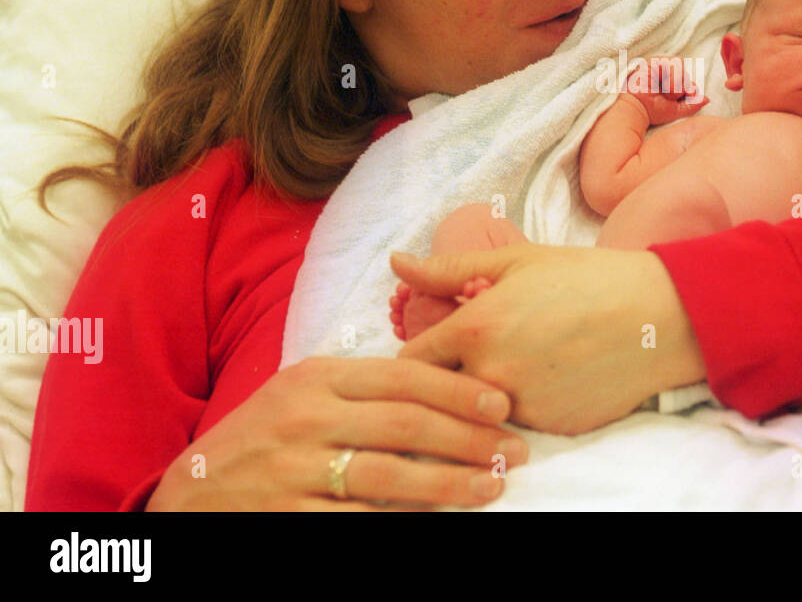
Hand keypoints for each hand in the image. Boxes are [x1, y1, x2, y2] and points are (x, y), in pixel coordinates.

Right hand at [145, 356, 527, 510]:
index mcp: (315, 377)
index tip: (501, 404)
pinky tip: (438, 522)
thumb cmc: (263, 438)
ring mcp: (293, 471)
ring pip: (390, 476)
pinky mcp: (287, 519)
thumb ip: (363, 386)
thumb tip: (445, 385)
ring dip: (450, 484)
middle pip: (406, 425)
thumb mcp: (302, 393)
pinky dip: (404, 522)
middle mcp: (304, 418)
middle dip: (469, 438)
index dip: (458, 391)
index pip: (403, 377)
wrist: (190, 495)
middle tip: (513, 451)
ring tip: (490, 488)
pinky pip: (360, 522)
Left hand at [391, 245, 707, 435]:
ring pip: (478, 415)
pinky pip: (520, 426)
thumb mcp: (516, 262)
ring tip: (523, 365)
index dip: (419, 358)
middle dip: (447, 382)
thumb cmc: (588, 279)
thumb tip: (397, 263)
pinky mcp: (551, 430)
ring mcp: (521, 410)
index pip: (409, 364)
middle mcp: (490, 377)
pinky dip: (525, 409)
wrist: (660, 315)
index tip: (437, 349)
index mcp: (474, 331)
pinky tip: (554, 380)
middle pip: (438, 396)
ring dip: (485, 398)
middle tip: (477, 359)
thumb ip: (449, 269)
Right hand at [625, 56, 707, 124]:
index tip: (688, 97)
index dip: (691, 90)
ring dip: (677, 84)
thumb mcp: (677, 110)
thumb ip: (692, 104)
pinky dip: (672, 78)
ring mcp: (659, 65)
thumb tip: (707, 99)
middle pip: (686, 74)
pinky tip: (662, 86)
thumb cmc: (652, 111)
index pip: (689, 81)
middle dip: (683, 89)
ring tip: (666, 93)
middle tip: (671, 98)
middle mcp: (665, 72)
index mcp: (671, 82)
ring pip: (681, 68)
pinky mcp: (654, 60)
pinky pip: (673, 64)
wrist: (636, 110)